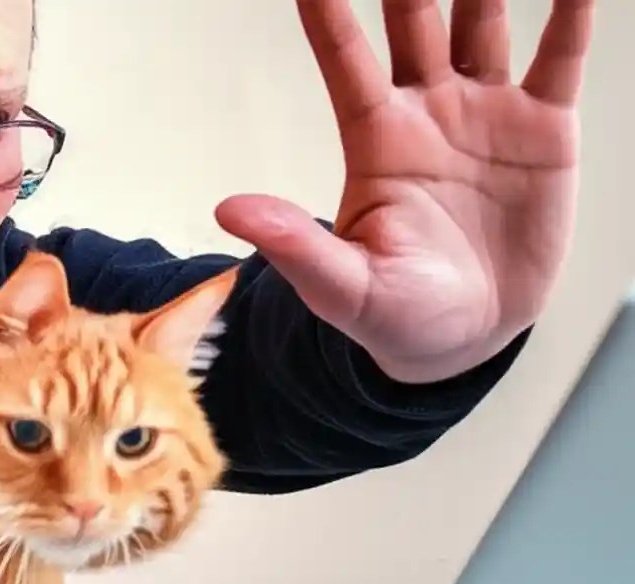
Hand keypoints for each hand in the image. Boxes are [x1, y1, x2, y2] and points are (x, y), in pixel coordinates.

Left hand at [215, 0, 594, 382]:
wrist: (467, 336)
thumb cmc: (395, 313)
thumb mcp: (343, 287)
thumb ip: (295, 245)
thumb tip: (228, 212)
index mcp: (376, 141)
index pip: (345, 60)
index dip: (329, 12)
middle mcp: (427, 110)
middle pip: (415, 19)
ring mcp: (485, 112)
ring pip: (483, 20)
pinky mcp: (543, 129)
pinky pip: (559, 56)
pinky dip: (571, 13)